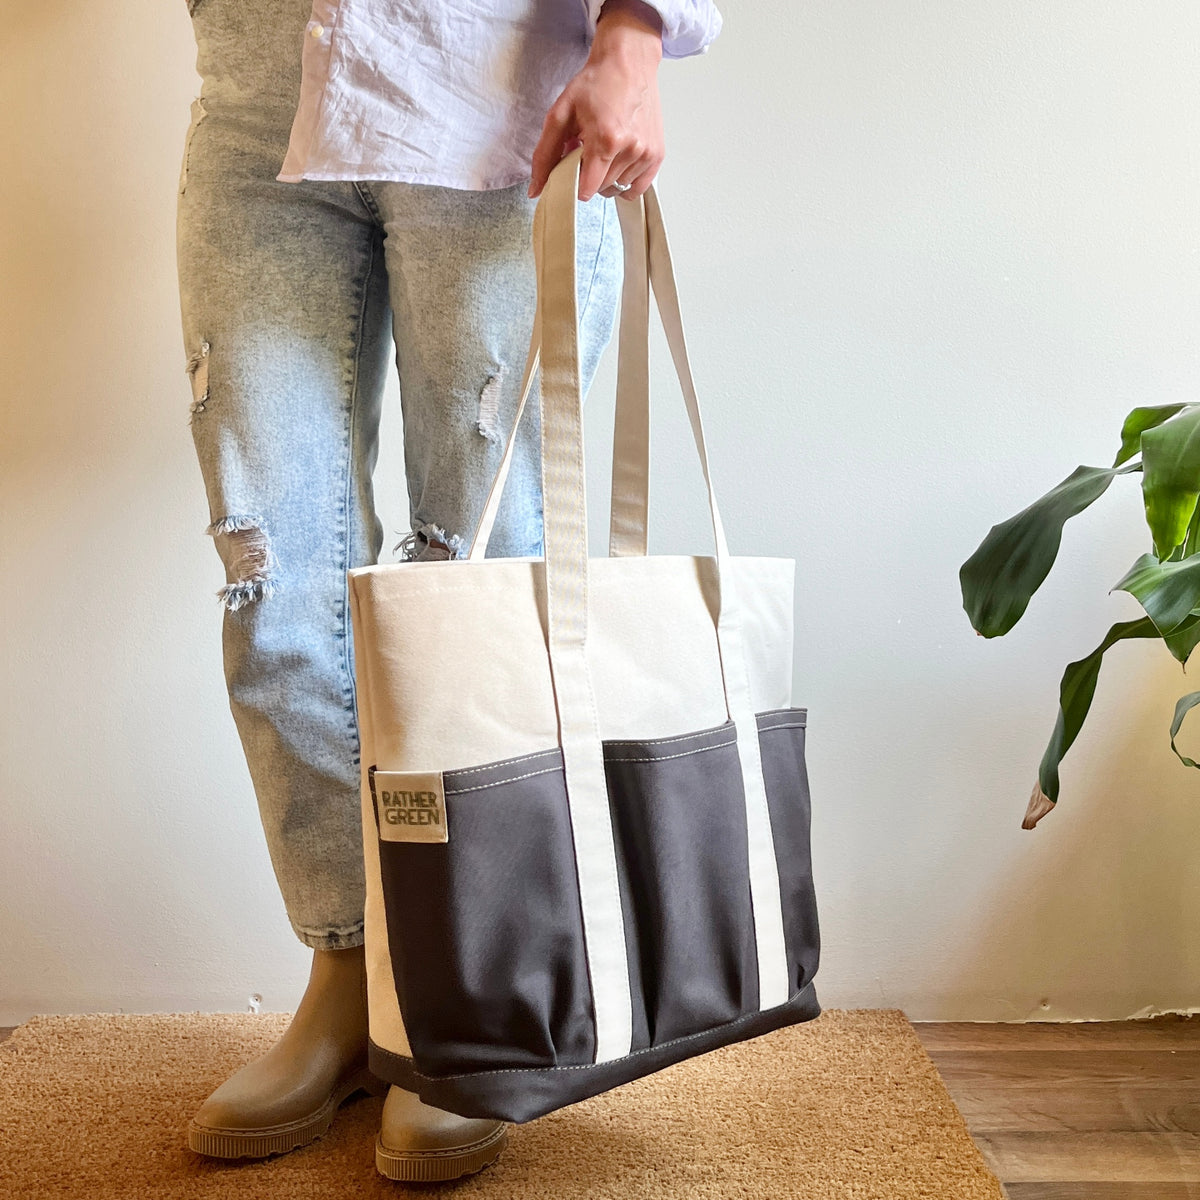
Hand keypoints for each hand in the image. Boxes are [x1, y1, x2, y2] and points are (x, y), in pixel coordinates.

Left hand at [528, 0, 664, 202]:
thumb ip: (545, 154)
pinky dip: (625, 181)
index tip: (573, 164)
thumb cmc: (596, 83)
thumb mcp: (560, 114)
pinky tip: (619, 160)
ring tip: (606, 147)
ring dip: (607, 176)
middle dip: (590, 174)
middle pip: (601, 189)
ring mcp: (646, 153)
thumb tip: (536, 189)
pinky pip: (637, 188)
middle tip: (588, 147)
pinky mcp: (657, 155)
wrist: (628, 62)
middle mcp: (631, 149)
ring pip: (618, 188)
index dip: (575, 181)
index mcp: (607, 140)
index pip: (587, 190)